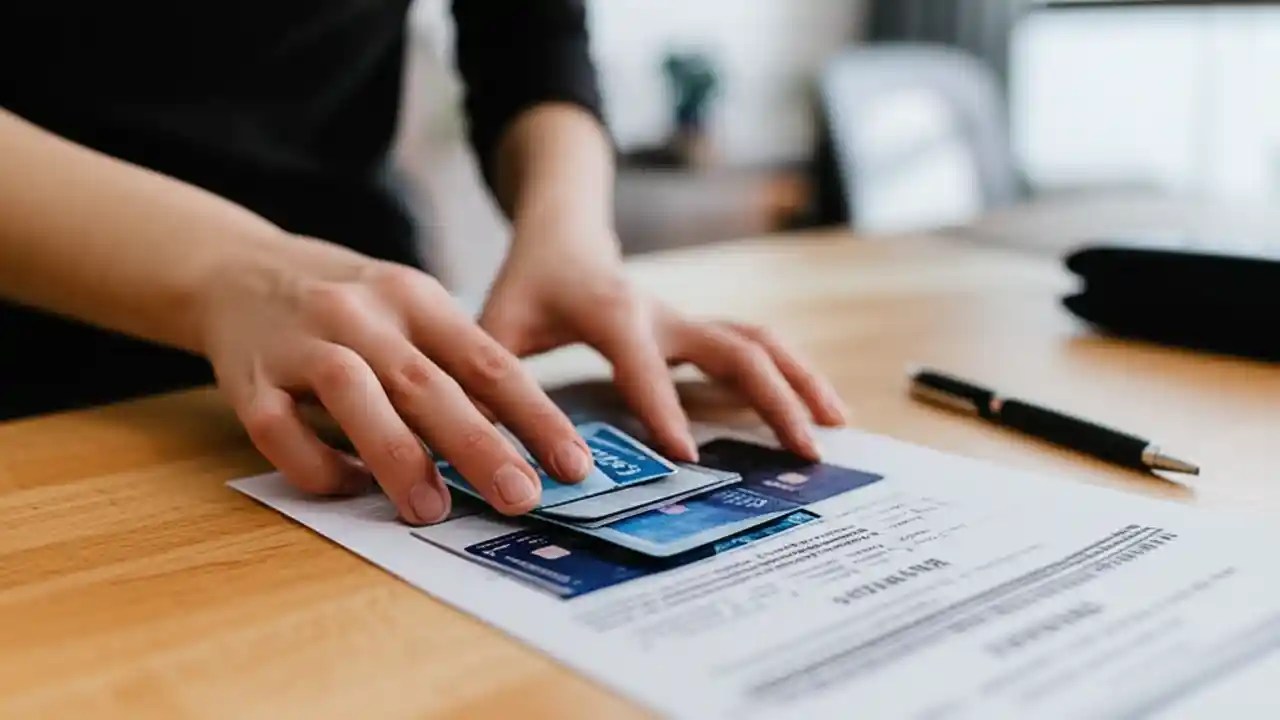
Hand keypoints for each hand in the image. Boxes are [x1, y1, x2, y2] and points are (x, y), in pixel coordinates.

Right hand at [198, 234, 593, 522]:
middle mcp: (360, 314)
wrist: (234, 268)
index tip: (572, 465)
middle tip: (521, 497)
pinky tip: (349, 487)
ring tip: (432, 510)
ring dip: (397, 457)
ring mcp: (300, 343)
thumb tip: (515, 443)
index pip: (488, 361)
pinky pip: (280, 430)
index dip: (534, 416)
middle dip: (480, 446)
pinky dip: (317, 465)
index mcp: (414, 297)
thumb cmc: (346, 304)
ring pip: (353, 397)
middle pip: (427, 383)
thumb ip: (453, 364)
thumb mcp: (408, 309)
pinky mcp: (247, 379)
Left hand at [479, 221, 847, 462]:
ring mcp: (687, 317)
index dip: (662, 406)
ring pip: (759, 341)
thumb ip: (484, 380)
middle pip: (733, 347)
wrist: (564, 233)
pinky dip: (792, 374)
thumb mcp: (495, 325)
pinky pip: (756, 345)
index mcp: (610, 311)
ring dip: (800, 382)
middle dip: (772, 398)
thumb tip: (470, 443)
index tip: (684, 455)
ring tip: (836, 428)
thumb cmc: (529, 283)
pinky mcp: (699, 326)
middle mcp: (661, 312)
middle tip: (802, 451)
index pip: (641, 362)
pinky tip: (820, 408)